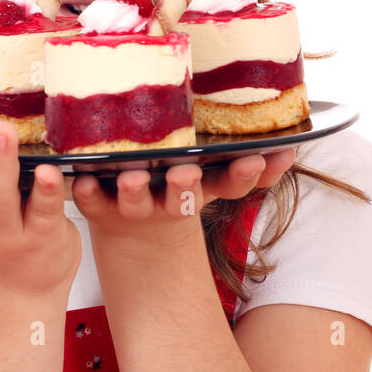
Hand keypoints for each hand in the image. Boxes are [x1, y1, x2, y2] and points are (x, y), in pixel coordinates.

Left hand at [71, 147, 297, 251]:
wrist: (133, 231)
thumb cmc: (174, 182)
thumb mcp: (211, 169)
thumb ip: (242, 154)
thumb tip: (292, 140)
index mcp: (201, 188)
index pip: (231, 184)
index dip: (244, 175)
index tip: (256, 160)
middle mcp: (170, 201)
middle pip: (182, 197)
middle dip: (184, 187)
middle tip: (185, 174)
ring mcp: (136, 206)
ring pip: (136, 201)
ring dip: (134, 191)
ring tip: (131, 178)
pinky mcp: (100, 208)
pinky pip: (91, 203)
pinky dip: (85, 194)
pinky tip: (80, 183)